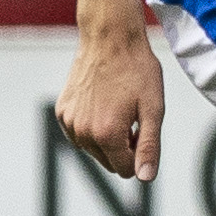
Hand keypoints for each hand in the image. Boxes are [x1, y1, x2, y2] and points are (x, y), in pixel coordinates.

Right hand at [56, 0, 165, 180]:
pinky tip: (100, 103)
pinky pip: (79, 134)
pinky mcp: (62, 111)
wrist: (110, 37)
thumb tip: (144, 178)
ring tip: (116, 106)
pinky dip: (91, 126)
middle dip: (123, 147)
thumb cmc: (137, 70)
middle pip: (109, 162)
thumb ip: (149, 147)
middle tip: (131, 116)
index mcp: (107, 135)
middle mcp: (83, 133)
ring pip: (93, 149)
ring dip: (106, 137)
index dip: (139, 152)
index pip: (127, 170)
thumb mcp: (153, 109)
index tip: (142, 127)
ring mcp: (69, 122)